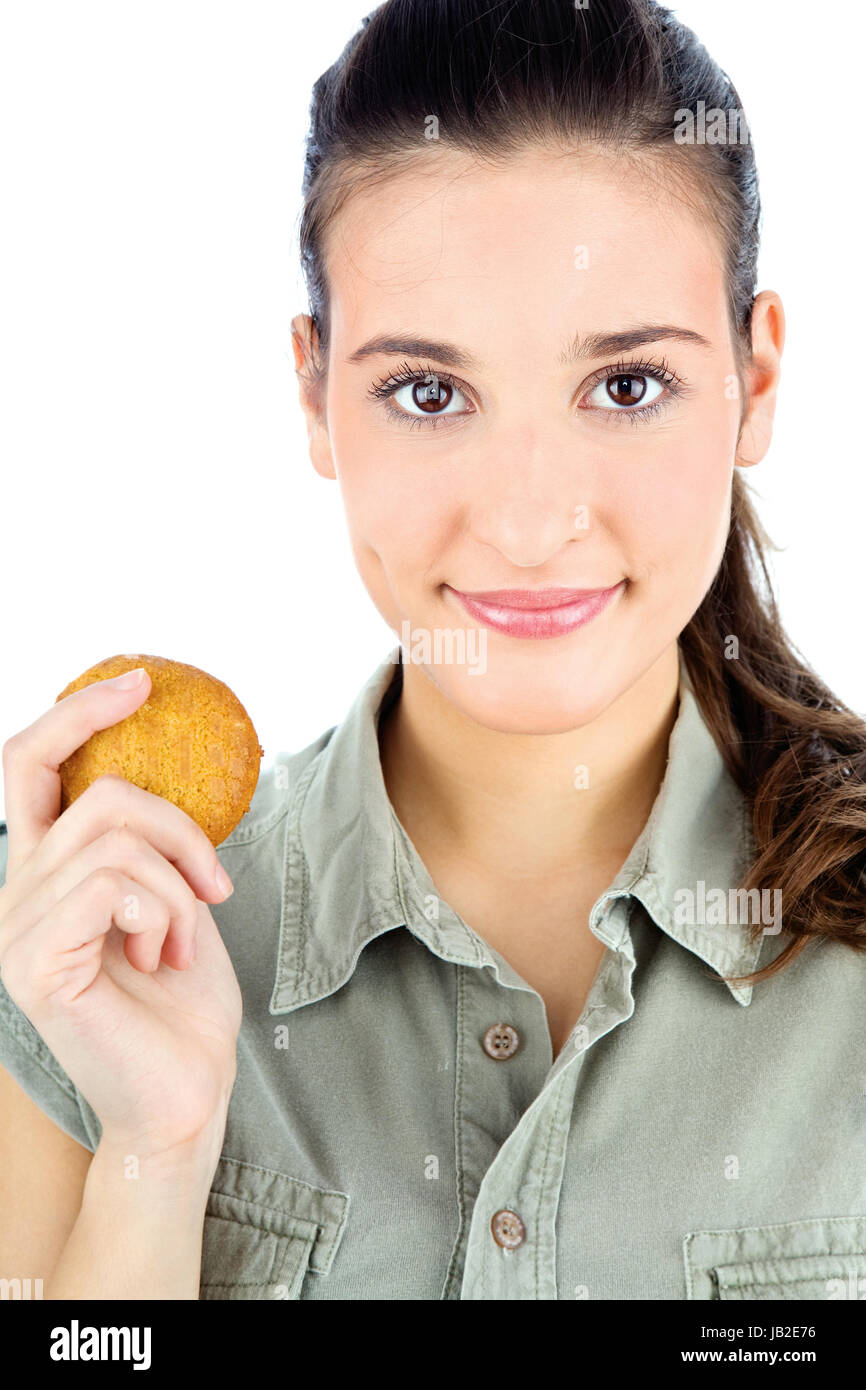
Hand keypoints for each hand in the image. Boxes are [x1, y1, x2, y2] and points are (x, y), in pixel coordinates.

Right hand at [0, 668, 242, 1160]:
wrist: (187, 1090)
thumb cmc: (183, 1000)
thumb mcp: (171, 897)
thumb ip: (146, 842)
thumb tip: (160, 769)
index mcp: (45, 873)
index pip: (28, 767)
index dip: (76, 714)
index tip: (138, 682)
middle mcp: (16, 893)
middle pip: (94, 793)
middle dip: (175, 826)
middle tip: (214, 884)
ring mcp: (17, 928)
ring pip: (114, 839)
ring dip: (177, 887)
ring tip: (180, 942)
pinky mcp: (36, 961)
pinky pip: (113, 884)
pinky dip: (162, 913)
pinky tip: (160, 959)